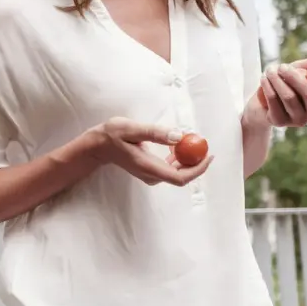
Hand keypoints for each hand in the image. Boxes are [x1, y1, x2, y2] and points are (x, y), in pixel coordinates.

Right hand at [92, 118, 212, 186]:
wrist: (97, 147)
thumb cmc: (111, 135)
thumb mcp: (131, 128)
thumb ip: (155, 132)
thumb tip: (179, 136)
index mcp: (148, 167)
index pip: (180, 177)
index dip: (198, 169)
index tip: (208, 155)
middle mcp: (151, 175)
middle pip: (182, 176)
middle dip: (196, 161)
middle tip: (202, 142)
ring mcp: (150, 175)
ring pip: (177, 173)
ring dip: (187, 158)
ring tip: (187, 140)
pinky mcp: (150, 172)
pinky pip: (170, 169)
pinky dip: (178, 158)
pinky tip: (174, 145)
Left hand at [253, 56, 306, 127]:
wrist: (260, 99)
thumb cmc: (286, 81)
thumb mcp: (300, 68)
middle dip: (295, 77)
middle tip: (283, 66)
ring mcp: (298, 120)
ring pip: (289, 96)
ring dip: (277, 79)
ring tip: (270, 70)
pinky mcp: (280, 122)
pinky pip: (274, 100)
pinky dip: (268, 86)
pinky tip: (264, 79)